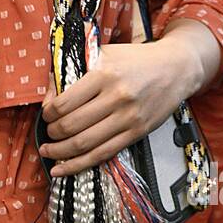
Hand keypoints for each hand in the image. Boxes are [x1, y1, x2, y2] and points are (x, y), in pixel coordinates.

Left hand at [37, 38, 197, 177]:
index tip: (46, 114)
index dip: (48, 113)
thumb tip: (48, 94)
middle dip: (52, 133)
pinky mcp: (136, 133)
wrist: (177, 68)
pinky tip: (63, 168)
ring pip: (84, 144)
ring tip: (48, 152)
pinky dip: (79, 164)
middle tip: (47, 132)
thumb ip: (74, 70)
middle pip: (71, 125)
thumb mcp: (104, 54)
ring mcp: (128, 118)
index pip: (64, 102)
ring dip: (60, 152)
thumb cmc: (136, 59)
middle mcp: (116, 97)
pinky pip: (103, 154)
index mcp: (104, 74)